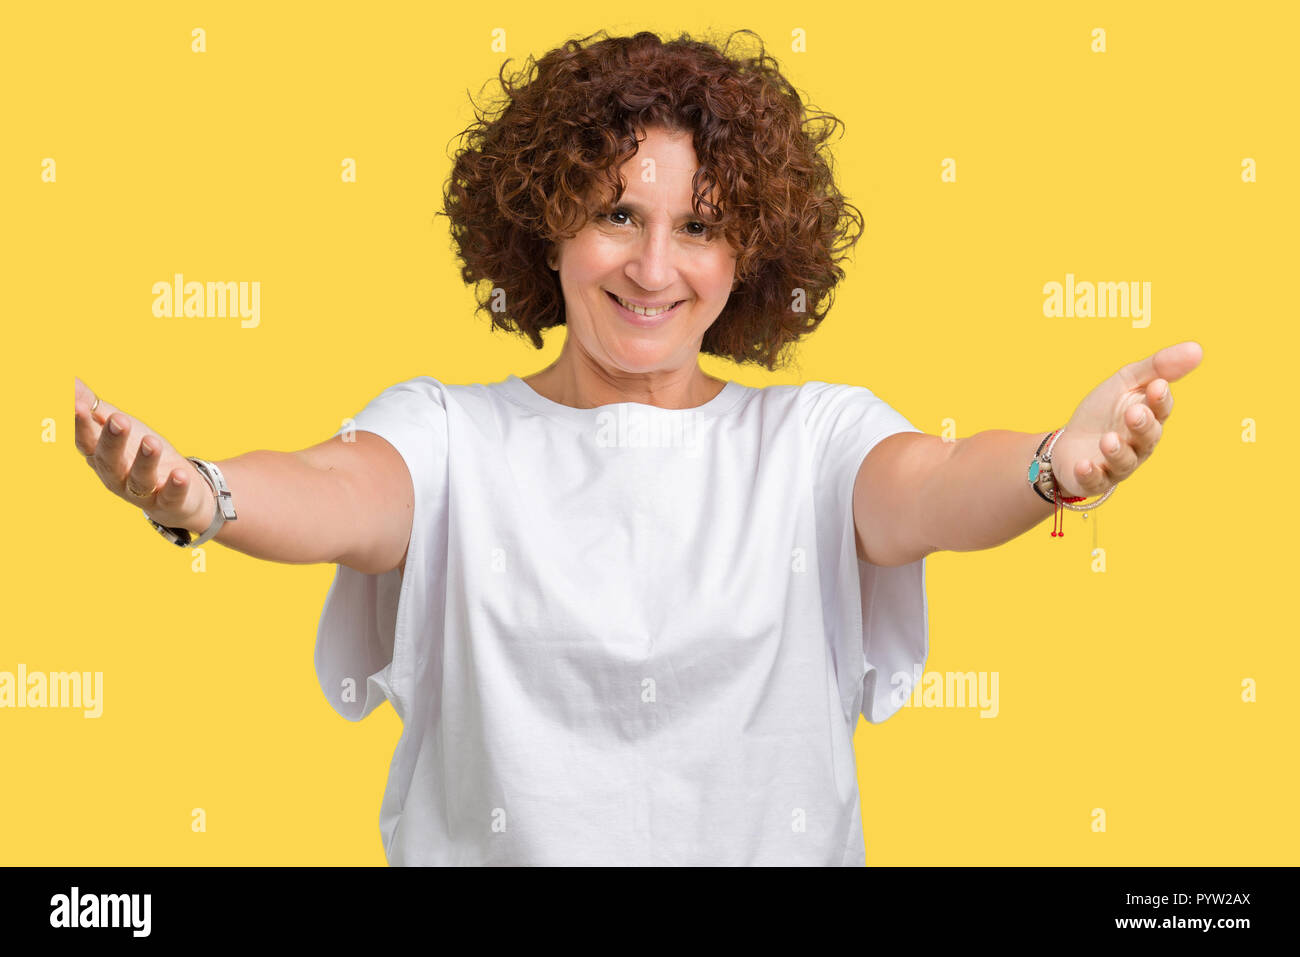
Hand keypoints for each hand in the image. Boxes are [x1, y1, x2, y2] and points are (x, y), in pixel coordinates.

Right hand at [74, 377, 213, 533]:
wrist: (178, 494)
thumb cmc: (140, 455)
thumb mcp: (120, 429)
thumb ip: (96, 408)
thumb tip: (70, 380)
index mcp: (101, 457)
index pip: (87, 442)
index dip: (81, 426)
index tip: (78, 406)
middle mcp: (117, 477)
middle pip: (110, 461)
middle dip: (113, 441)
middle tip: (120, 419)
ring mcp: (142, 493)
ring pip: (139, 479)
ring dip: (144, 461)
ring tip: (151, 441)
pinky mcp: (169, 502)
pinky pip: (171, 496)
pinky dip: (175, 486)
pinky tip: (180, 474)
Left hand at [1049, 341, 1203, 498]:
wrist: (1069, 441)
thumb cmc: (1103, 411)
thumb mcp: (1126, 382)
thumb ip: (1157, 367)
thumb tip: (1197, 349)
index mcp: (1150, 418)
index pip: (1161, 409)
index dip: (1160, 400)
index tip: (1157, 387)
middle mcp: (1139, 444)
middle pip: (1147, 437)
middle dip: (1142, 425)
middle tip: (1134, 412)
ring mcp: (1117, 464)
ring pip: (1124, 461)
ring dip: (1117, 451)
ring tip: (1108, 440)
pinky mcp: (1094, 479)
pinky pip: (1096, 480)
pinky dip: (1091, 473)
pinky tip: (1084, 465)